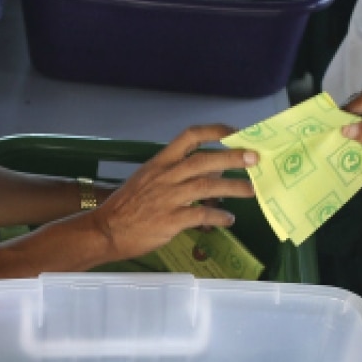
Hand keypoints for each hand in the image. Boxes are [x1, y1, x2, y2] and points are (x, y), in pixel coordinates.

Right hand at [90, 125, 256, 259]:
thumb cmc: (129, 205)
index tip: (235, 132)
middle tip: (254, 159)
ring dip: (233, 187)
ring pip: (207, 186)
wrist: (106, 230)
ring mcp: (168, 198)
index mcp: (160, 161)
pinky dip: (218, 216)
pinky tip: (228, 219)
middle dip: (232, 157)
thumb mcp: (150, 179)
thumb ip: (180, 173)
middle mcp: (166, 176)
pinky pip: (201, 215)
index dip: (215, 131)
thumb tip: (216, 169)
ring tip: (252, 191)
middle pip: (204, 160)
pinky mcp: (170, 220)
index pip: (190, 136)